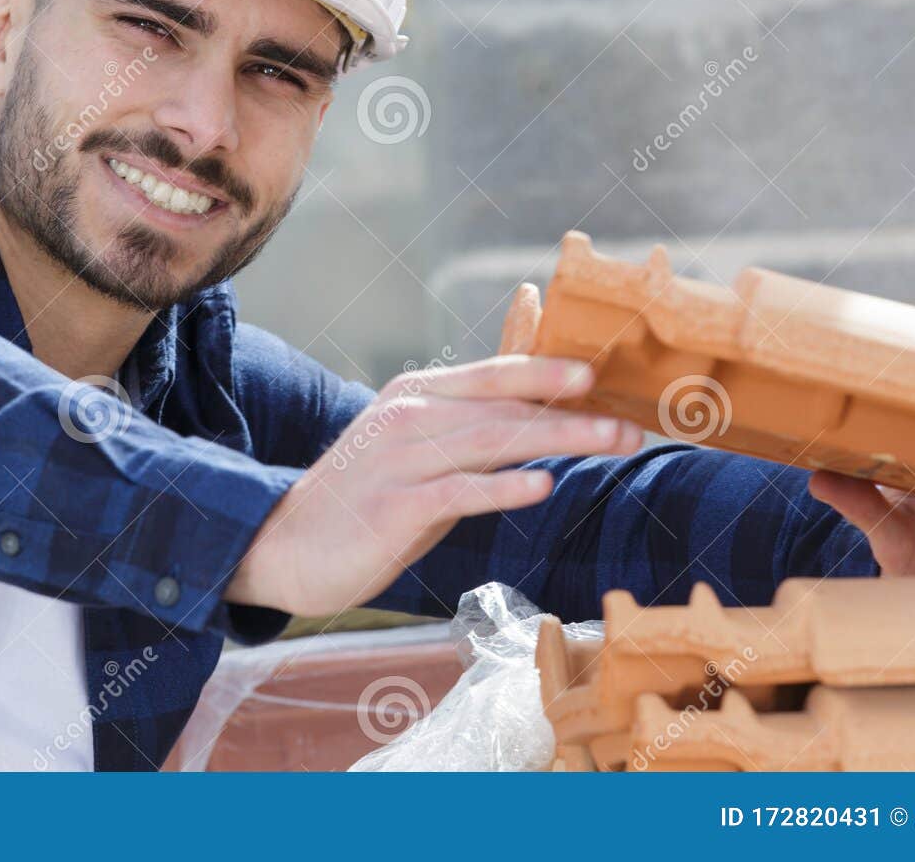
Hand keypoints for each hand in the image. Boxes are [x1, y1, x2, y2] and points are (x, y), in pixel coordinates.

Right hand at [224, 355, 643, 616]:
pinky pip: (456, 492)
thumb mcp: (413, 446)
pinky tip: (542, 486)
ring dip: (558, 441)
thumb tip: (540, 410)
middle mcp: (407, 415)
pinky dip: (502, 487)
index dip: (550, 371)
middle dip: (574, 413)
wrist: (283, 543)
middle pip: (504, 407)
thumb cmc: (364, 498)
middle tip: (631, 425)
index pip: (494, 374)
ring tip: (610, 444)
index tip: (603, 375)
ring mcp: (398, 460)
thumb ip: (468, 425)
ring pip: (491, 441)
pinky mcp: (392, 508)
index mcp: (415, 393)